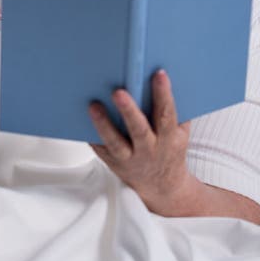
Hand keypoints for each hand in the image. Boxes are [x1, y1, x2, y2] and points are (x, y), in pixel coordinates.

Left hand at [88, 70, 191, 211]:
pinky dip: (91, 134)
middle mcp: (149, 150)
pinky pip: (100, 149)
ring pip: (115, 143)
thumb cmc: (170, 149)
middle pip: (138, 130)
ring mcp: (130, 159)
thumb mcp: (180, 133)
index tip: (158, 73)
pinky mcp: (113, 163)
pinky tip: (79, 119)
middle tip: (118, 92)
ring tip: (93, 105)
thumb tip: (162, 76)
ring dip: (103, 124)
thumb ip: (173, 110)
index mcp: (169, 139)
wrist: (163, 187)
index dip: (163, 94)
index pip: (166, 115)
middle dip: (128, 111)